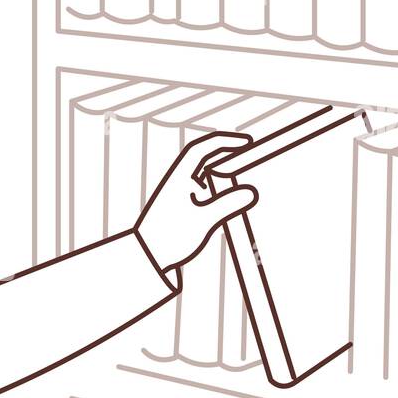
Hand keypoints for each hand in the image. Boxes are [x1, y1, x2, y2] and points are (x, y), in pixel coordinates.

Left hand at [134, 133, 258, 274]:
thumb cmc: (170, 237)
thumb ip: (228, 204)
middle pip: (202, 158)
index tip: (246, 142)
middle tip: (246, 154)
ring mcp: (176, 193)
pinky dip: (213, 186)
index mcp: (178, 178)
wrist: (146, 256)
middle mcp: (176, 181)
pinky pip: (198, 187)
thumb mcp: (204, 220)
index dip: (225, 141)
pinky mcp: (177, 205)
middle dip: (224, 152)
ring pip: (200, 173)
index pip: (202, 148)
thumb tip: (251, 192)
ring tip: (239, 173)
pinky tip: (224, 195)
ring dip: (219, 170)